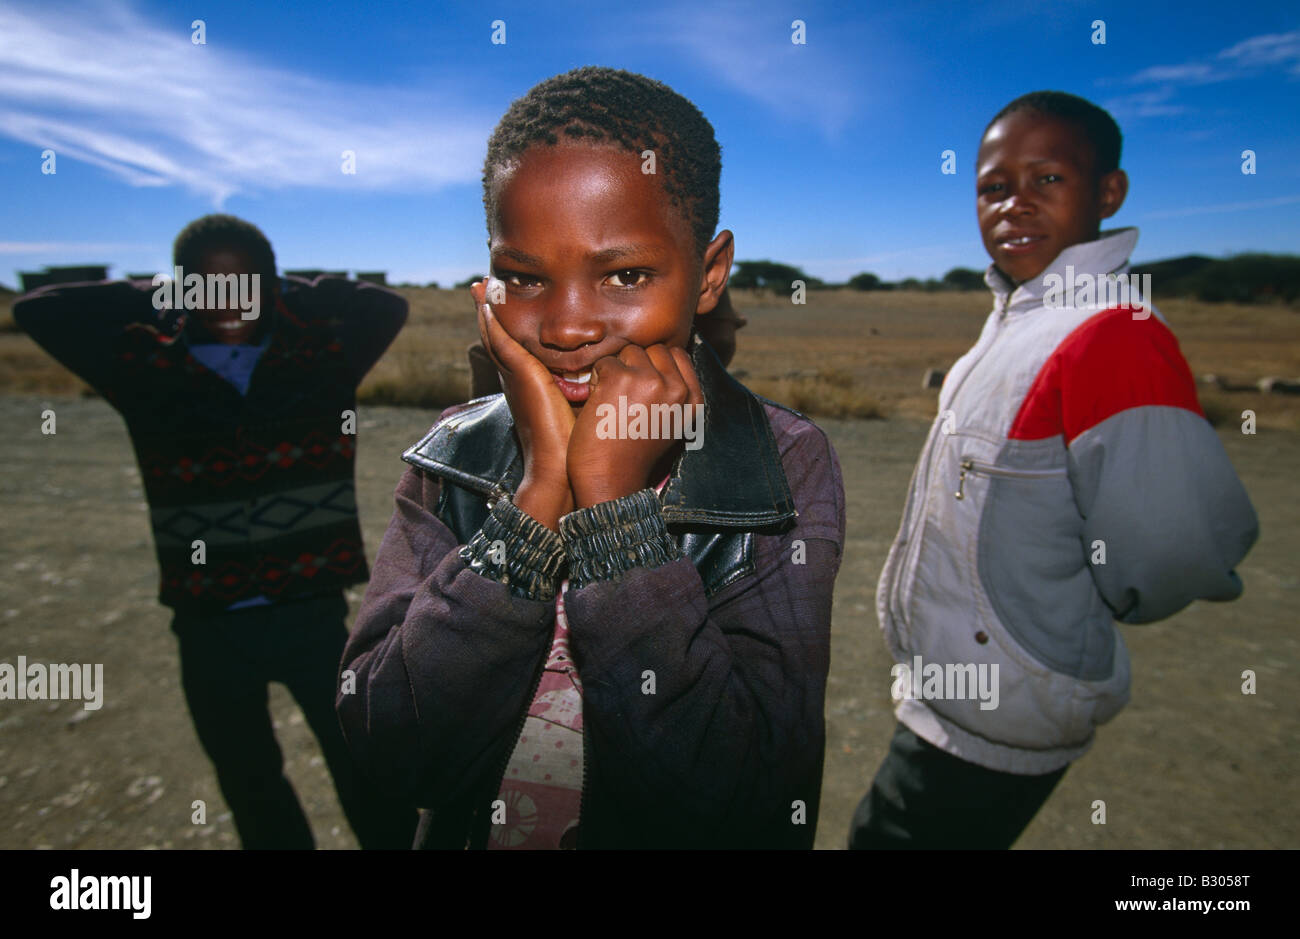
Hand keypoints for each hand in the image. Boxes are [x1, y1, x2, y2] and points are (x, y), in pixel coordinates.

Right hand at [471, 278, 574, 528]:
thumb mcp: (587, 403)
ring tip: (481, 284)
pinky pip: (501, 341)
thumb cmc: (580, 444)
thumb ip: (593, 383)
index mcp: (533, 385)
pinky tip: (486, 300)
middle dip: (496, 310)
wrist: (564, 468)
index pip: (522, 347)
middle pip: (504, 336)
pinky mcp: (520, 375)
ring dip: (489, 308)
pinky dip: (491, 320)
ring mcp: (517, 377)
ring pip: (498, 334)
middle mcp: (520, 379)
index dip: (514, 325)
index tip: (512, 302)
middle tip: (486, 283)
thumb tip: (614, 367)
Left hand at [568, 344, 702, 507]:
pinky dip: (597, 379)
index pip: (678, 354)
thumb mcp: (671, 424)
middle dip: (637, 365)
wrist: (611, 480)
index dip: (655, 364)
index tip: (642, 386)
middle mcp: (677, 388)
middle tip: (625, 395)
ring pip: (630, 352)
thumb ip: (675, 392)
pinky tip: (599, 405)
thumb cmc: (634, 454)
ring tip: (612, 400)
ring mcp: (650, 381)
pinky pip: (605, 362)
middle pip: (654, 349)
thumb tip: (667, 357)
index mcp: (693, 400)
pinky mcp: (620, 379)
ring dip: (616, 370)